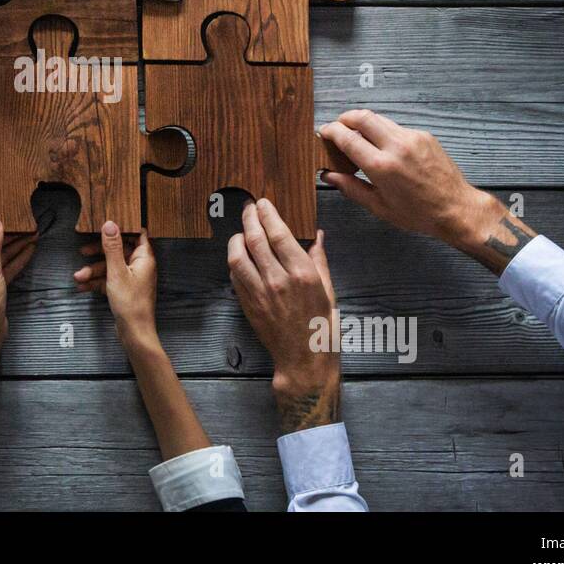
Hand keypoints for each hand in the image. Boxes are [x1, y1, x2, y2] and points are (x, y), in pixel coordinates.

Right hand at [75, 222, 157, 347]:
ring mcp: (131, 278)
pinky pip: (108, 280)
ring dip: (93, 271)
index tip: (106, 225)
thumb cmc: (131, 304)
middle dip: (99, 253)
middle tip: (83, 251)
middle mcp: (139, 266)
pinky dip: (96, 282)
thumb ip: (112, 247)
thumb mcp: (116, 271)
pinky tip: (82, 286)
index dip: (122, 229)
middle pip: (118, 251)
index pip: (136, 234)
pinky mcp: (123, 289)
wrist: (134, 333)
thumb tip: (110, 224)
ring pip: (110, 267)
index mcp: (143, 258)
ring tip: (78, 277)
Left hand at [228, 199, 339, 433]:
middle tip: (248, 208)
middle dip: (249, 218)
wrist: (304, 361)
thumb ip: (320, 260)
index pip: (279, 233)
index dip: (268, 214)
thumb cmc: (322, 327)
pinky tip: (240, 256)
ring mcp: (259, 293)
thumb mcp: (329, 291)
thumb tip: (318, 235)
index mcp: (303, 273)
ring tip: (241, 231)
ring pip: (238, 256)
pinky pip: (235, 276)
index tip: (263, 203)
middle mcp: (278, 280)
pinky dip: (234, 261)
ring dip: (237, 238)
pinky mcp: (247, 304)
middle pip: (255, 239)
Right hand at [318, 110, 534, 272]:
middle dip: (345, 118)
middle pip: (362, 116)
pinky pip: (397, 128)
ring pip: (380, 119)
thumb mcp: (379, 206)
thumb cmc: (419, 213)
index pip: (347, 137)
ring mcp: (412, 138)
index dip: (331, 131)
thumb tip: (329, 175)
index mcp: (381, 166)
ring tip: (360, 139)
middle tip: (338, 128)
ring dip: (365, 124)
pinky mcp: (424, 136)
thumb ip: (351, 188)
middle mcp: (396, 146)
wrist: (456, 209)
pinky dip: (385, 133)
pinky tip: (384, 148)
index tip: (324, 132)